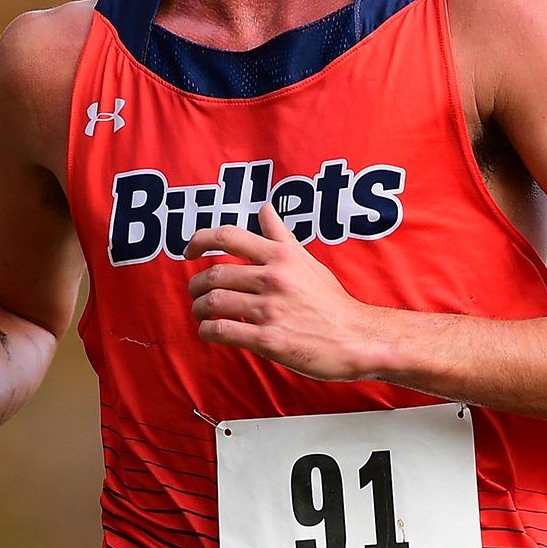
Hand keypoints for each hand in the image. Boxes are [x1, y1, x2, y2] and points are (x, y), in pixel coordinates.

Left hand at [184, 204, 387, 381]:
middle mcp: (273, 278)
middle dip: (196, 285)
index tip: (189, 251)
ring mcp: (270, 309)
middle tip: (196, 292)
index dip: (200, 240)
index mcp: (281, 256)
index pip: (228, 236)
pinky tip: (210, 331)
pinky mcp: (268, 339)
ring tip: (201, 313)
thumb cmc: (331, 301)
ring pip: (213, 302)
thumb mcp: (308, 260)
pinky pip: (222, 331)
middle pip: (214, 274)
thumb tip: (265, 208)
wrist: (356, 338)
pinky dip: (207, 331)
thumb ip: (281, 236)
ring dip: (198, 309)